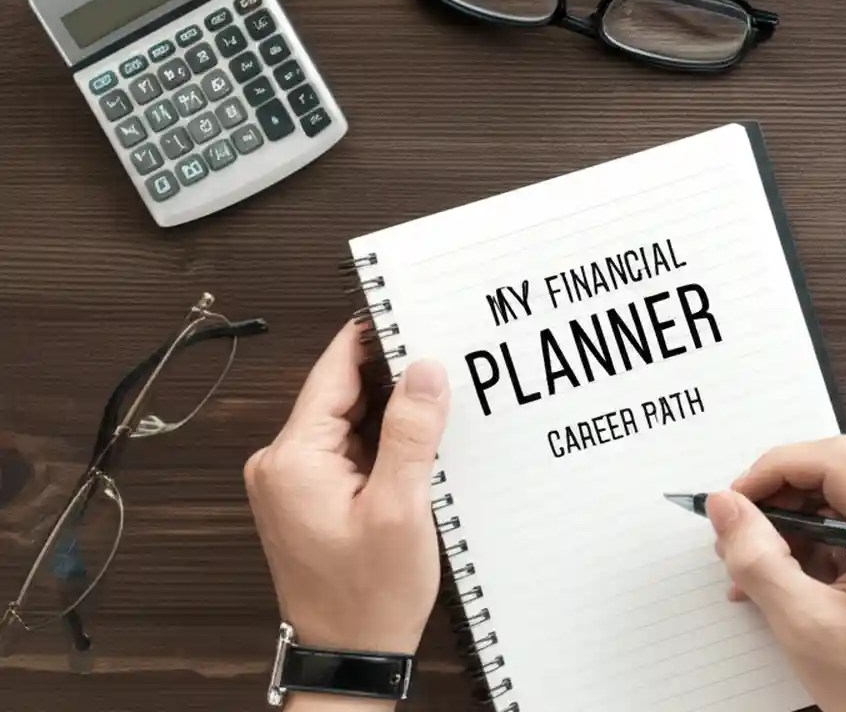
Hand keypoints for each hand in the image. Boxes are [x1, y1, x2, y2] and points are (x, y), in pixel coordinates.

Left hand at [244, 322, 450, 708]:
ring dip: (390, 413)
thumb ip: (411, 434)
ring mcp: (291, 481)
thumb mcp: (400, 510)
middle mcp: (280, 463)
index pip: (334, 371)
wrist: (348, 657)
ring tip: (438, 406)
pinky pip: (347, 449)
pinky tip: (417, 446)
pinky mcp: (307, 497)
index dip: (374, 337)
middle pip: (341, 394)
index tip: (410, 311)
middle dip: (392, 377)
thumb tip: (424, 371)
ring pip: (348, 421)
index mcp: (292, 458)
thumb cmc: (366, 597)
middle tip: (442, 362)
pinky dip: (381, 442)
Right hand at [707, 436, 845, 711]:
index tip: (735, 500)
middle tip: (735, 532)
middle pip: (834, 472)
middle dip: (776, 497)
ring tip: (747, 561)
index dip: (777, 469)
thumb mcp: (803, 624)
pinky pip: (841, 520)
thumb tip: (723, 504)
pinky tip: (771, 574)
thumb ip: (758, 559)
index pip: (838, 462)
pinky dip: (801, 540)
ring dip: (784, 521)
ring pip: (833, 494)